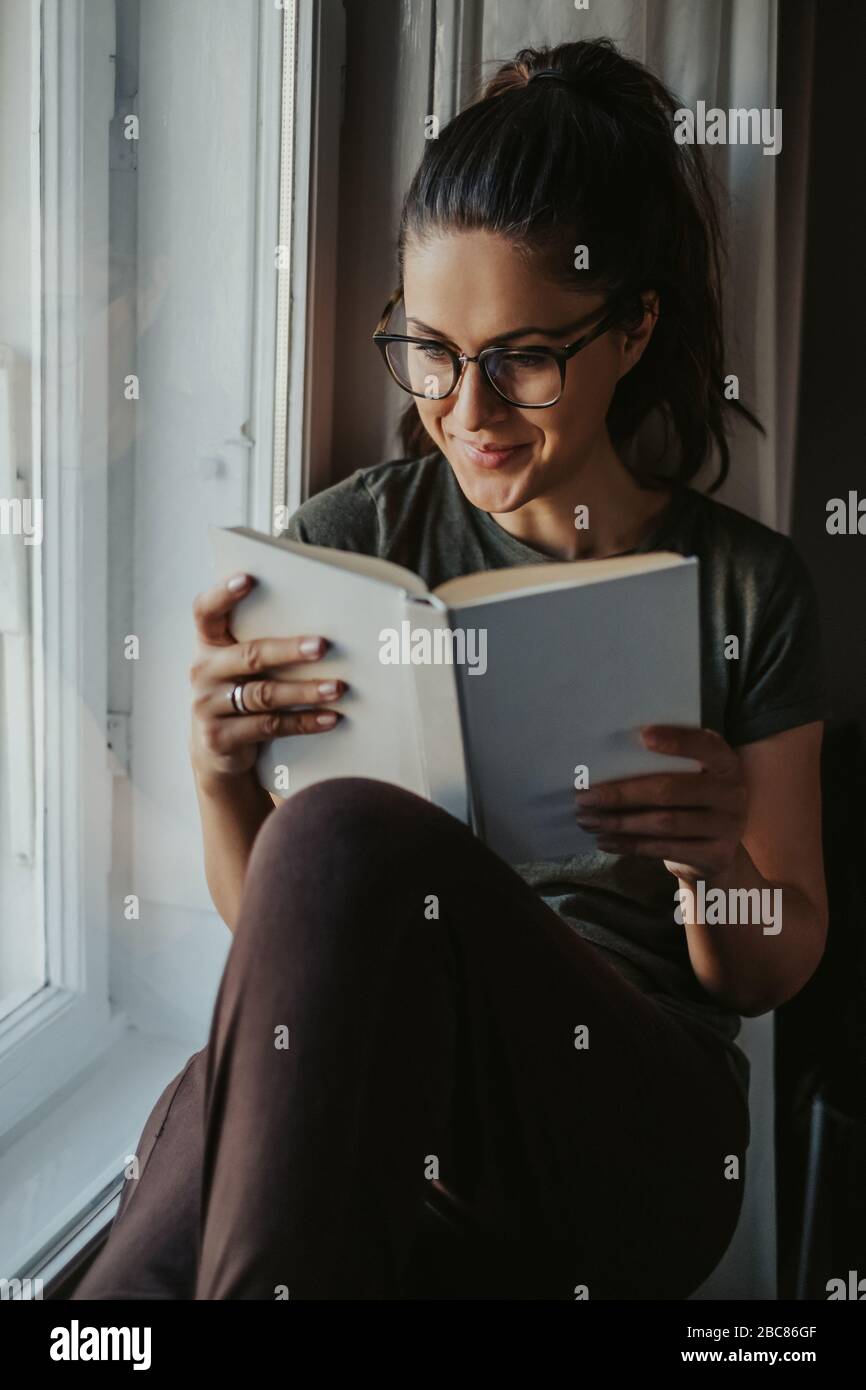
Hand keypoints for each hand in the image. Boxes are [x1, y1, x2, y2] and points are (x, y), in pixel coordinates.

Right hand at [189, 572, 345, 782]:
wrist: (216, 750)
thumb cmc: (239, 692)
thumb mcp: (239, 666)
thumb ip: (259, 643)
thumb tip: (322, 629)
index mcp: (208, 644)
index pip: (206, 611)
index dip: (223, 594)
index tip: (248, 579)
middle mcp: (203, 671)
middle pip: (249, 655)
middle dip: (289, 650)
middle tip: (323, 646)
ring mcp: (208, 705)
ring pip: (264, 695)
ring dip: (305, 691)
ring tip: (337, 687)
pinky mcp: (221, 737)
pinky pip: (270, 726)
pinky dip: (304, 722)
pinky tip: (331, 717)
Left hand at [574, 725, 747, 882]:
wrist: (716, 853)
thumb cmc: (690, 803)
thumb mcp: (690, 779)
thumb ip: (665, 766)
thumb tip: (607, 761)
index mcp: (726, 763)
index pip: (705, 745)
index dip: (676, 740)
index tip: (641, 736)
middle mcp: (733, 793)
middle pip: (670, 790)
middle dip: (622, 793)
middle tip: (585, 797)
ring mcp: (728, 827)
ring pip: (664, 823)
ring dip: (619, 822)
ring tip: (587, 820)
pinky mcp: (716, 856)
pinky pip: (664, 849)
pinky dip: (630, 845)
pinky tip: (605, 840)